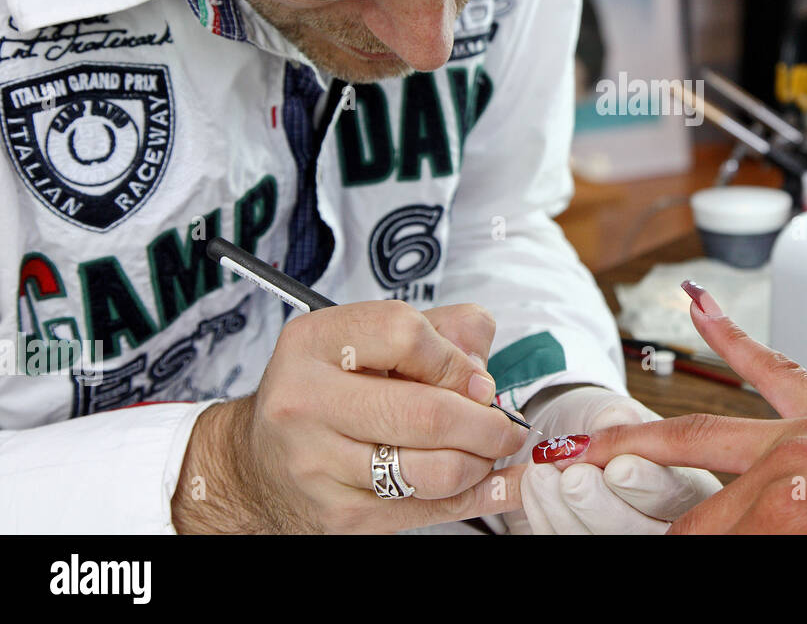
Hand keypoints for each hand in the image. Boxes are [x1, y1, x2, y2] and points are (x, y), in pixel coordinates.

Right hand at [172, 301, 528, 532]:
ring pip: (432, 471)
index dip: (456, 360)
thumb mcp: (372, 338)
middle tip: (505, 427)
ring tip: (486, 452)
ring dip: (480, 464)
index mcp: (317, 342)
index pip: (404, 335)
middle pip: (426, 413)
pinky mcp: (338, 516)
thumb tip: (483, 373)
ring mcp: (318, 464)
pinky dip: (476, 497)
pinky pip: (426, 512)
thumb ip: (443, 331)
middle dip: (486, 424)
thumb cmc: (328, 390)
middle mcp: (307, 401)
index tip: (478, 380)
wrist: (260, 460)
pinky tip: (495, 483)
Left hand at [503, 386, 720, 533]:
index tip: (619, 466)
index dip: (646, 482)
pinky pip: (568, 543)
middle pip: (641, 529)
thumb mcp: (610, 410)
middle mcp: (664, 520)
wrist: (570, 443)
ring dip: (565, 511)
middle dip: (601, 505)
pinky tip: (535, 486)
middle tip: (574, 478)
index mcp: (688, 485)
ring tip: (541, 473)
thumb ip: (618, 417)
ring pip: (603, 542)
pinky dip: (546, 517)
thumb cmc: (600, 425)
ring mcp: (628, 537)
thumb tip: (619, 418)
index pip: (675, 491)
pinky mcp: (590, 545)